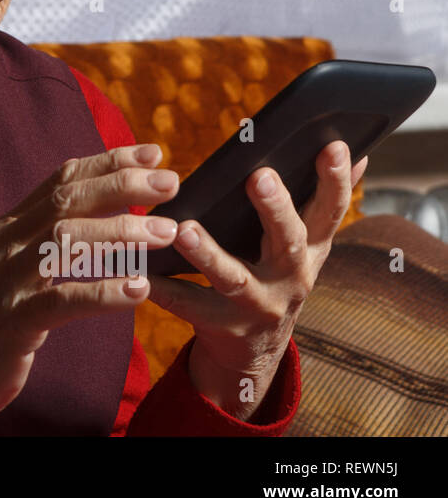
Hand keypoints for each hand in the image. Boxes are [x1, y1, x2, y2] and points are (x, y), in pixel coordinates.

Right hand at [0, 143, 181, 434]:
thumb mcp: (15, 270)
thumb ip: (48, 243)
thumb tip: (105, 219)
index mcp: (8, 228)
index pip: (61, 180)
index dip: (108, 162)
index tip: (153, 155)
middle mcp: (5, 244)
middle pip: (67, 200)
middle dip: (122, 185)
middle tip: (170, 184)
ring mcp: (7, 280)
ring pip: (66, 240)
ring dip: (122, 232)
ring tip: (167, 233)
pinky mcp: (14, 321)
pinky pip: (64, 300)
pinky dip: (105, 292)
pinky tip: (139, 289)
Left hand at [146, 140, 368, 420]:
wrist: (254, 352)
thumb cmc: (274, 276)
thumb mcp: (305, 245)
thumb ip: (321, 201)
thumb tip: (356, 151)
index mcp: (312, 250)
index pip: (331, 209)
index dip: (336, 179)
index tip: (334, 146)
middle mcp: (292, 278)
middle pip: (289, 240)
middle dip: (276, 208)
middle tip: (258, 177)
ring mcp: (258, 305)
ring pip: (233, 277)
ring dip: (209, 253)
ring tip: (184, 229)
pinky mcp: (222, 326)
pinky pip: (188, 304)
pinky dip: (163, 289)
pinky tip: (141, 273)